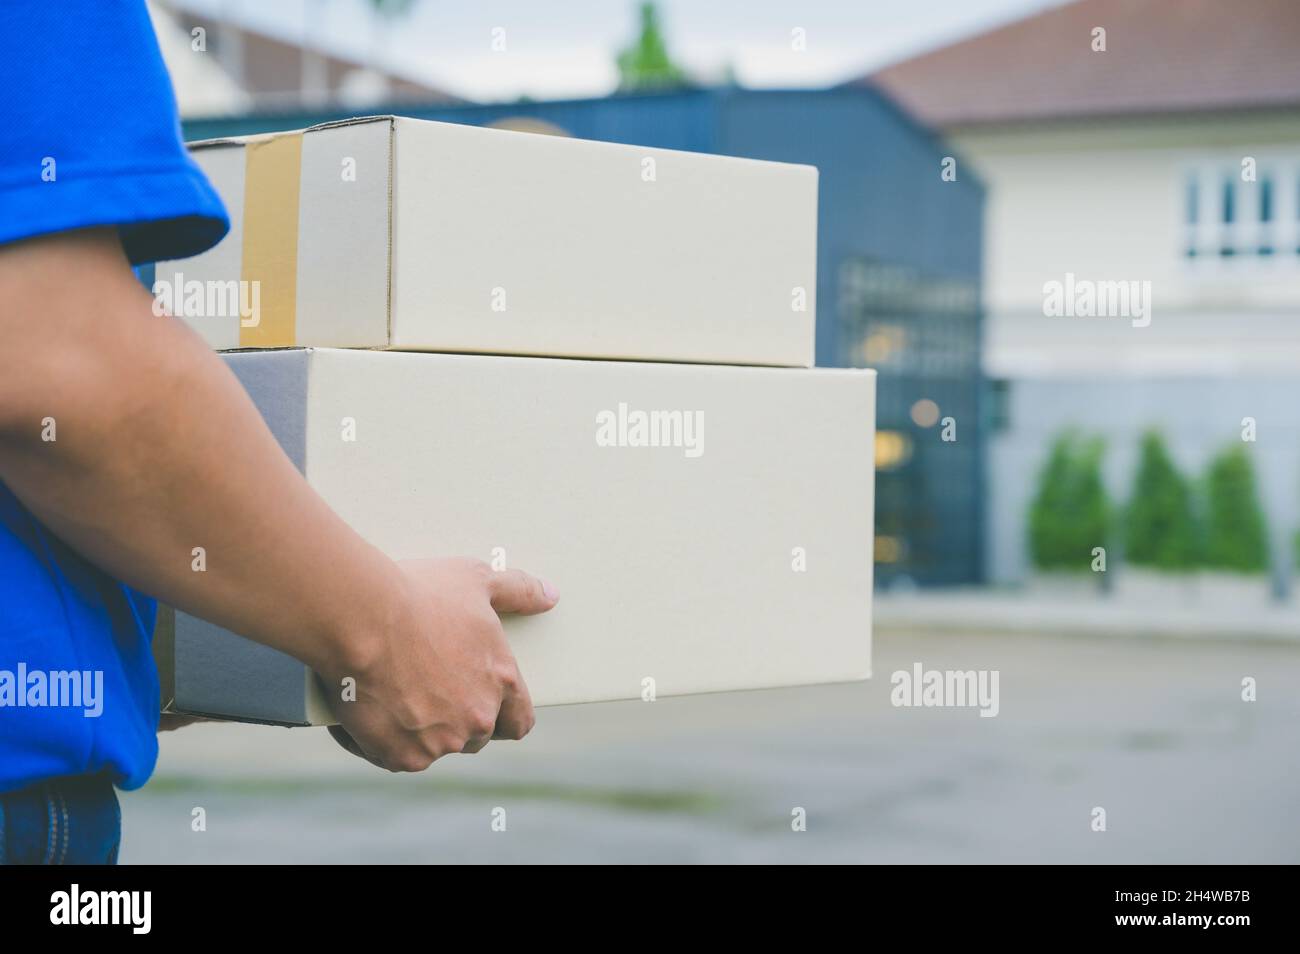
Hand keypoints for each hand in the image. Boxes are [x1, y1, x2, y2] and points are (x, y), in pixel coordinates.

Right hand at [325, 558, 556, 771]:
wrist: (359, 618)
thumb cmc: (419, 593)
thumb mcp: (476, 580)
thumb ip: (518, 591)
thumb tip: (550, 596)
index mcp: (501, 680)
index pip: (519, 721)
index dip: (503, 715)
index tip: (483, 704)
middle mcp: (477, 718)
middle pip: (476, 736)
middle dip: (455, 718)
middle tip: (425, 687)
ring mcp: (440, 743)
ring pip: (434, 747)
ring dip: (419, 730)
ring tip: (390, 691)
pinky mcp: (401, 757)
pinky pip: (394, 755)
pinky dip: (380, 739)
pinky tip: (364, 707)